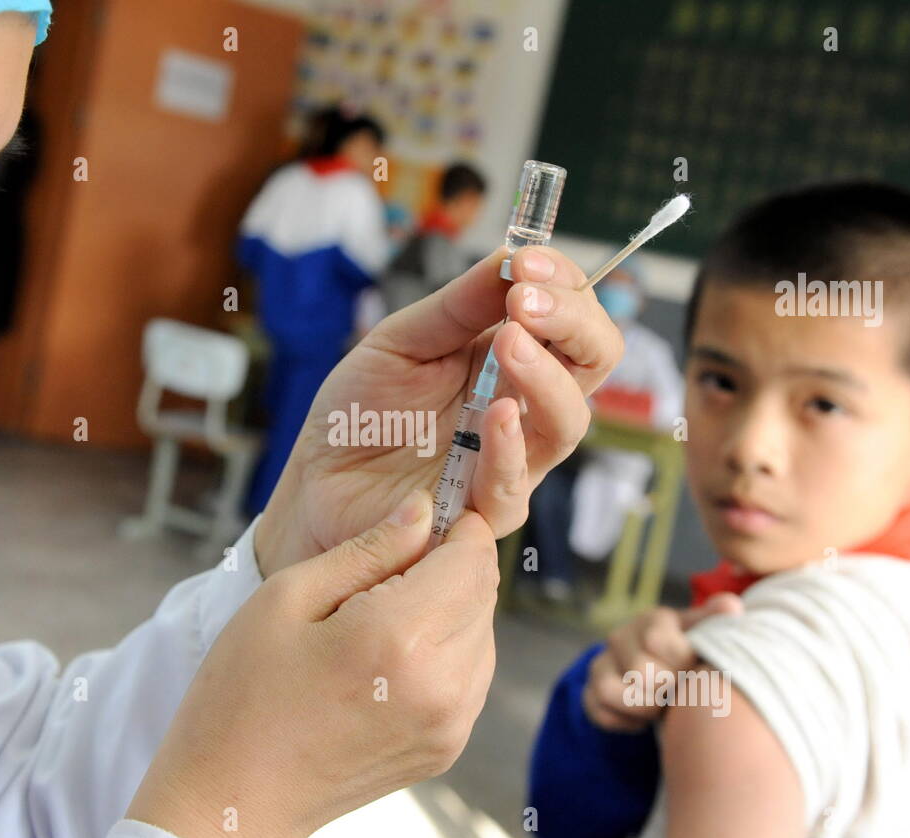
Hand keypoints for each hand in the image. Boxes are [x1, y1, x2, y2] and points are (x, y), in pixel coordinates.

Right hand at [127, 491, 498, 837]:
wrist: (232, 799)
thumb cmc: (242, 695)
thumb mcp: (288, 597)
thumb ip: (368, 548)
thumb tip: (423, 511)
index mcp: (399, 638)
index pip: (473, 557)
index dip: (456, 526)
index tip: (422, 519)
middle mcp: (441, 684)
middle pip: (484, 592)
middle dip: (450, 565)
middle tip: (385, 566)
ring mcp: (450, 723)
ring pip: (483, 632)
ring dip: (449, 608)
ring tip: (378, 615)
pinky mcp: (446, 747)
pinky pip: (471, 674)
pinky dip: (445, 650)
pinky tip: (387, 654)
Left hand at [254, 246, 622, 576]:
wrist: (316, 478)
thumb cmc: (362, 410)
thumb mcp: (401, 340)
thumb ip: (458, 306)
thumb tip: (512, 255)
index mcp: (512, 357)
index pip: (572, 316)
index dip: (564, 285)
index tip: (527, 260)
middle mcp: (525, 405)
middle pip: (593, 362)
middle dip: (572, 321)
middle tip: (528, 298)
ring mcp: (511, 459)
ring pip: (567, 422)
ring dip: (546, 377)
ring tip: (511, 341)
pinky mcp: (480, 510)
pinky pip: (512, 485)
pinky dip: (508, 447)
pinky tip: (497, 413)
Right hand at [582, 594, 742, 730]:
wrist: (658, 668)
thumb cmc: (686, 651)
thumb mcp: (702, 633)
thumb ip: (714, 622)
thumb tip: (732, 608)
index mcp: (652, 620)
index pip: (657, 639)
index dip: (681, 662)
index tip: (695, 668)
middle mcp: (620, 637)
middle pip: (639, 671)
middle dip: (667, 689)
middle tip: (681, 692)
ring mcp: (601, 664)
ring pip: (609, 690)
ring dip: (643, 707)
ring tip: (662, 706)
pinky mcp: (590, 692)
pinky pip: (599, 712)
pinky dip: (625, 722)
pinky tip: (644, 717)